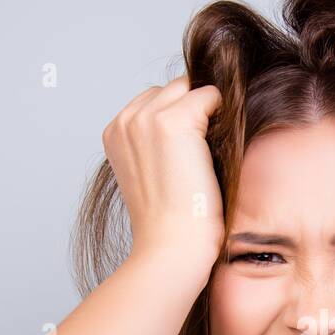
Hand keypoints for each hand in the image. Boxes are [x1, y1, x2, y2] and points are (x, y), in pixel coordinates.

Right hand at [102, 75, 223, 267]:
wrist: (171, 246)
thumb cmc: (169, 221)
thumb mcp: (151, 173)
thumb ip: (157, 141)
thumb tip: (195, 114)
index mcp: (114, 133)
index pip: (154, 99)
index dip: (177, 119)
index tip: (185, 153)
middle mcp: (126, 120)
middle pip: (171, 88)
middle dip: (191, 109)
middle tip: (202, 152)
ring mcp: (147, 118)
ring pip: (189, 88)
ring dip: (206, 112)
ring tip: (207, 153)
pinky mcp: (173, 121)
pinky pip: (209, 95)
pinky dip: (220, 116)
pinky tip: (215, 149)